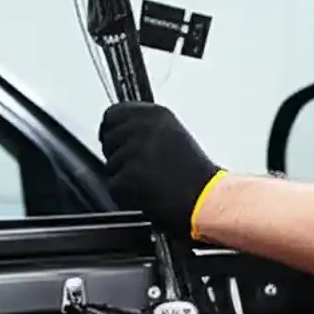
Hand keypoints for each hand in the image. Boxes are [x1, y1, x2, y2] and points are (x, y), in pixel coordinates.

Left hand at [99, 102, 223, 237]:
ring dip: (124, 176)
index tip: (115, 140)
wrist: (205, 198)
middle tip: (141, 167)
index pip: (112, 114)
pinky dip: (126, 194)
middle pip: (108, 140)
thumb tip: (120, 129)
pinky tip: (147, 192)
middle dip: (118, 154)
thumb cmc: (194, 173)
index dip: (111, 130)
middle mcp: (141, 129)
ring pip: (111, 165)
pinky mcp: (126, 177)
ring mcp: (132, 153)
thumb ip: (144, 127)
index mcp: (154, 115)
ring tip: (151, 180)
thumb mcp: (171, 134)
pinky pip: (114, 186)